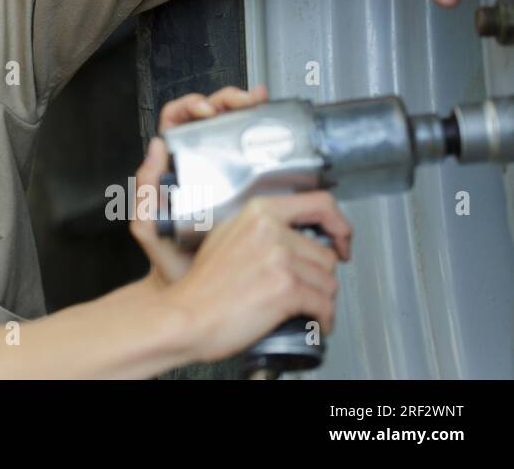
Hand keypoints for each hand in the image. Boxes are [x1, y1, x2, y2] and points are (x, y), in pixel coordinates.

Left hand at [130, 84, 271, 287]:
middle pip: (214, 119)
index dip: (192, 108)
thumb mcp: (149, 227)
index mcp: (176, 168)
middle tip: (246, 101)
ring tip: (262, 104)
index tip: (208, 111)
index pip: (179, 122)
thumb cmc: (171, 261)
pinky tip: (279, 134)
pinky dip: (270, 141)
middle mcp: (202, 167)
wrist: (200, 293)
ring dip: (250, 111)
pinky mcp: (251, 190)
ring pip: (237, 132)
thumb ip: (145, 191)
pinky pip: (261, 159)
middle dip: (229, 101)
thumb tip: (155, 148)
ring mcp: (228, 176)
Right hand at [162, 193, 352, 363]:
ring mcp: (280, 259)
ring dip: (320, 300)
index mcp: (258, 213)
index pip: (320, 203)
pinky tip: (313, 322)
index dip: (339, 224)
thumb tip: (292, 236)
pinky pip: (324, 306)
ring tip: (303, 307)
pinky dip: (323, 320)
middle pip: (326, 254)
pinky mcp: (286, 289)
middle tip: (305, 289)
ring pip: (329, 282)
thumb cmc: (201, 286)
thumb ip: (258, 230)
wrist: (186, 316)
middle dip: (319, 277)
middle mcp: (271, 231)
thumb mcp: (225, 237)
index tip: (341, 240)